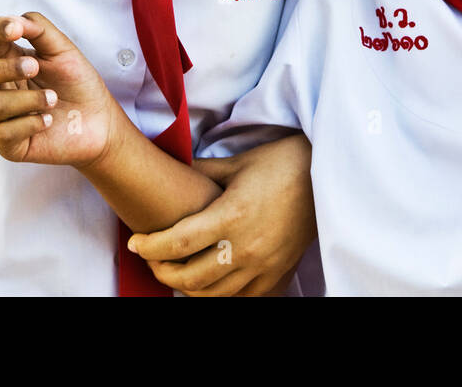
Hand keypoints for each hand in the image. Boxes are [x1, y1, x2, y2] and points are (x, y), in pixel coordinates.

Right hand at [0, 12, 124, 167]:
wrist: (100, 121)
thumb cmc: (77, 83)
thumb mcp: (63, 50)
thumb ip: (39, 30)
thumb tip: (16, 21)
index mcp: (5, 60)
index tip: (15, 30)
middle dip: (0, 69)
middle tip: (34, 67)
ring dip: (30, 98)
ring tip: (53, 99)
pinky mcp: (7, 144)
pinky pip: (5, 132)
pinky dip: (33, 122)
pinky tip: (49, 120)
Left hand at [128, 134, 315, 296]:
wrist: (326, 175)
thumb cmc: (281, 163)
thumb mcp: (237, 163)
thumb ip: (201, 171)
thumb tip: (171, 171)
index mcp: (232, 216)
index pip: (178, 243)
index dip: (150, 247)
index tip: (135, 243)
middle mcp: (246, 247)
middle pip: (190, 277)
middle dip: (163, 271)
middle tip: (151, 258)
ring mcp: (263, 265)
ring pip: (213, 294)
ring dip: (187, 287)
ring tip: (176, 271)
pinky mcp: (277, 273)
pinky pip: (242, 298)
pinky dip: (220, 295)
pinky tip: (210, 282)